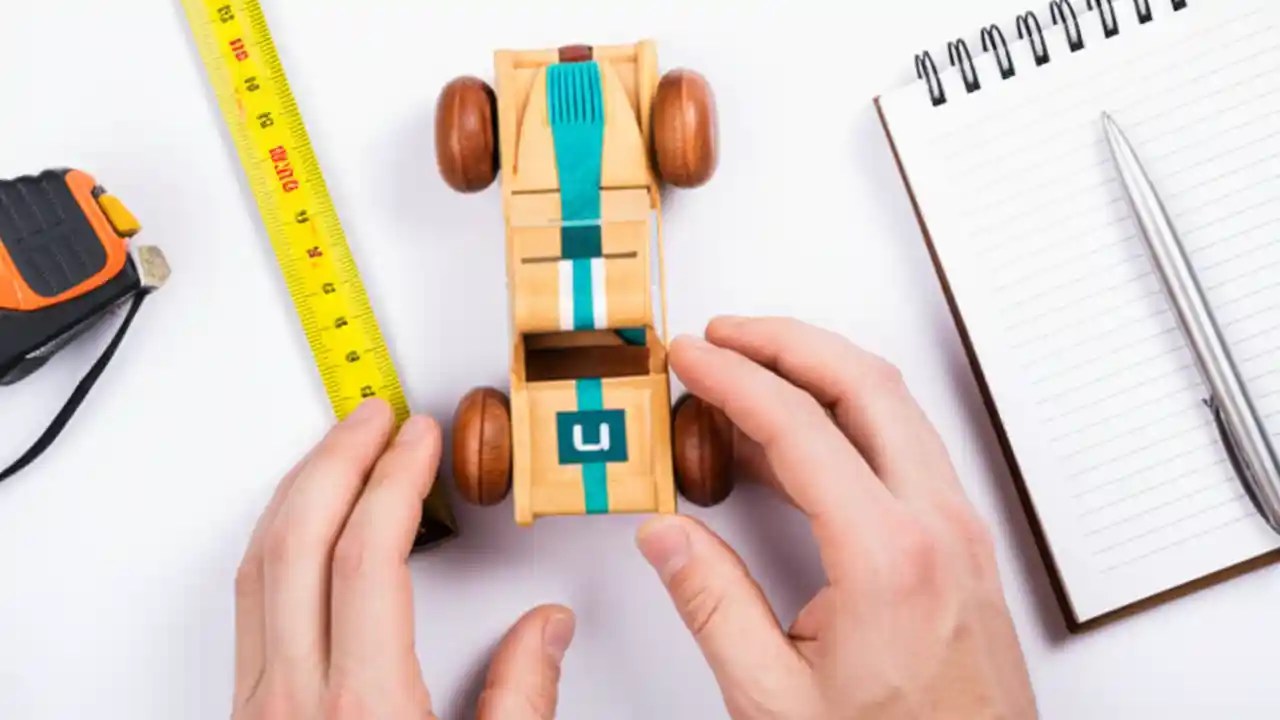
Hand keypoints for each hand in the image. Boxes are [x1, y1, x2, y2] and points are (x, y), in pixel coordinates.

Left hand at [233, 399, 575, 718]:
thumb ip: (520, 698)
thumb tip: (544, 629)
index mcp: (364, 708)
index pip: (366, 557)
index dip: (395, 480)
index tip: (418, 440)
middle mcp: (294, 700)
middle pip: (297, 543)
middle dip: (337, 461)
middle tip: (372, 419)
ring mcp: (258, 706)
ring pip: (259, 567)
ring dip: (299, 492)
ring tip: (338, 452)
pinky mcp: (245, 714)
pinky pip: (248, 600)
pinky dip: (276, 538)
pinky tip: (302, 524)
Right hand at [638, 317, 1036, 718]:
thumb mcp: (776, 697)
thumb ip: (713, 605)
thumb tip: (667, 535)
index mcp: (889, 557)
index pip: (800, 426)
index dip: (734, 378)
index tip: (691, 356)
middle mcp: (938, 527)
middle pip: (864, 383)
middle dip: (786, 340)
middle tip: (724, 334)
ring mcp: (959, 530)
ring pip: (892, 406)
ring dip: (820, 371)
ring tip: (749, 374)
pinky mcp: (963, 542)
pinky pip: (904, 446)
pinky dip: (847, 418)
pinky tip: (795, 441)